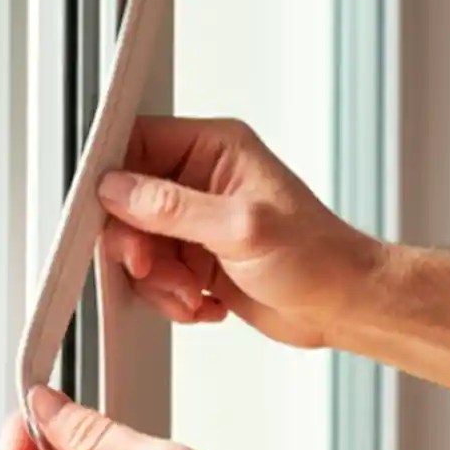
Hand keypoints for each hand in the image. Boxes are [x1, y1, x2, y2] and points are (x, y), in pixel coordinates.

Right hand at [98, 117, 381, 347]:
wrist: (344, 307)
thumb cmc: (318, 257)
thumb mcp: (241, 226)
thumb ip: (172, 208)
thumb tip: (118, 189)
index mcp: (214, 149)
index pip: (138, 142)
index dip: (115, 177)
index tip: (106, 212)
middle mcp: (200, 180)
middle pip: (128, 201)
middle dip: (137, 244)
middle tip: (151, 266)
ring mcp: (196, 221)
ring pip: (138, 245)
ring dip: (157, 279)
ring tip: (192, 292)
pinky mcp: (195, 258)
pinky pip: (154, 275)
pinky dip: (170, 297)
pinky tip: (203, 302)